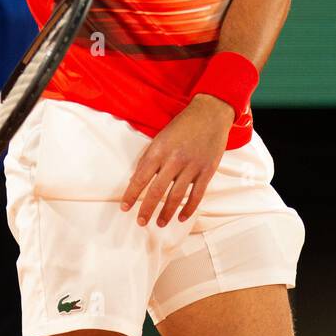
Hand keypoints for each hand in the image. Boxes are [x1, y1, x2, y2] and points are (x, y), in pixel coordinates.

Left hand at [120, 94, 235, 227]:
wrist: (210, 112)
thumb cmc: (183, 125)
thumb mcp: (161, 137)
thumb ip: (149, 157)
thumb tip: (136, 179)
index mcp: (160, 149)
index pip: (141, 177)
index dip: (131, 195)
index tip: (125, 207)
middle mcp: (175, 159)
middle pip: (157, 191)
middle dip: (147, 209)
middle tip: (141, 222)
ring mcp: (192, 166)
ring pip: (176, 196)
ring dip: (166, 213)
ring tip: (160, 223)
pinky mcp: (207, 170)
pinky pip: (197, 195)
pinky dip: (189, 208)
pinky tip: (181, 217)